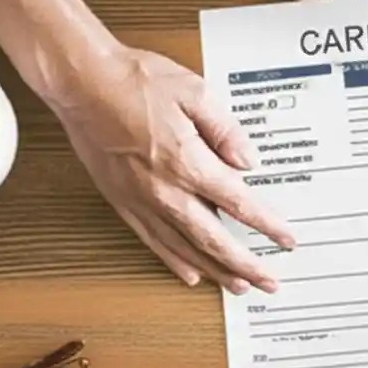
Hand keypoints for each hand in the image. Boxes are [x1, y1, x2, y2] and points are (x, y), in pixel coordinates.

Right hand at [54, 46, 294, 293]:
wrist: (82, 83)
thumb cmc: (134, 81)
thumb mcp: (195, 92)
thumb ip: (226, 130)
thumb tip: (247, 160)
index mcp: (188, 162)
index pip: (239, 204)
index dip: (266, 226)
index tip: (286, 239)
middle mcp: (165, 190)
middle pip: (215, 240)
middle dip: (246, 265)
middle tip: (268, 282)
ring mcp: (141, 201)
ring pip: (185, 249)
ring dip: (215, 272)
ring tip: (238, 286)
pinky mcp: (122, 202)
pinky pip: (153, 242)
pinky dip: (174, 262)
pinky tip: (190, 273)